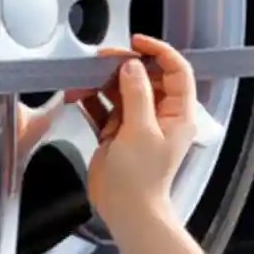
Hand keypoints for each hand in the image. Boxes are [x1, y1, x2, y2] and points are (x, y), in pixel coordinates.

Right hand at [78, 35, 197, 229]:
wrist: (126, 211)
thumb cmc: (141, 178)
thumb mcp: (140, 131)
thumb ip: (136, 94)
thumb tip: (131, 66)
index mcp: (177, 114)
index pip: (176, 71)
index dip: (159, 52)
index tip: (136, 43)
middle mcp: (159, 116)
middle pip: (144, 78)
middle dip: (122, 67)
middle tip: (100, 60)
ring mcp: (136, 124)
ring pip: (120, 91)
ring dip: (101, 83)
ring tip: (81, 80)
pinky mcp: (116, 133)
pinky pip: (104, 108)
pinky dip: (91, 101)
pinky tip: (76, 95)